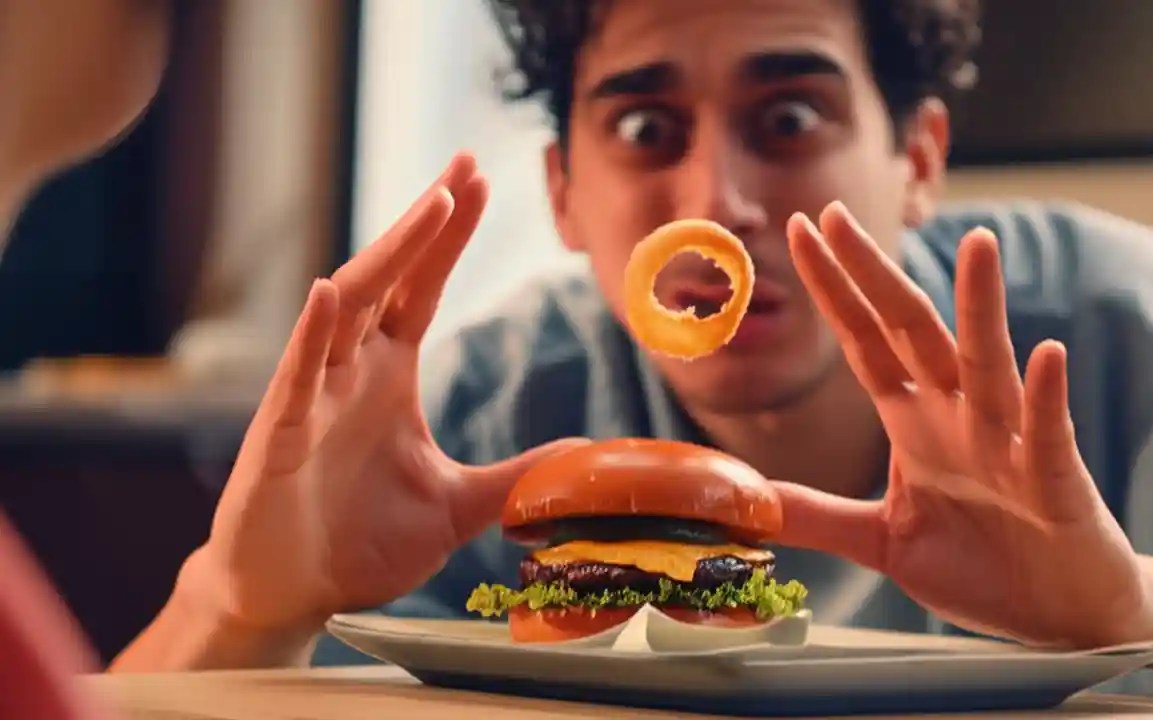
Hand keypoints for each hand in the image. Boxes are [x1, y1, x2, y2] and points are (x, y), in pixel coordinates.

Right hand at [179, 153, 584, 635]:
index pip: (424, 289)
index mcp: (388, 377)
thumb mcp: (458, 505)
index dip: (449, 238)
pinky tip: (329, 293)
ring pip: (347, 310)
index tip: (479, 181)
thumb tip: (583, 451)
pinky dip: (313, 335)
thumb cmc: (360, 542)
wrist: (292, 592)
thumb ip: (516, 473)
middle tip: (463, 165)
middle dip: (426, 222)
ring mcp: (313, 397)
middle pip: (390, 279)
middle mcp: (351, 372)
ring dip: (387, 256)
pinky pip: (297, 377)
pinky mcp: (280, 437)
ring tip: (428, 205)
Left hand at [775, 203, 1147, 648]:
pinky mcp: (1056, 485)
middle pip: (913, 333)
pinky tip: (1043, 354)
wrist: (1061, 618)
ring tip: (977, 244)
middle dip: (875, 276)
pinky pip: (1048, 434)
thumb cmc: (982, 568)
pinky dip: (1044, 397)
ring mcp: (1009, 445)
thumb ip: (822, 516)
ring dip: (982, 307)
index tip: (800, 232)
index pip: (866, 344)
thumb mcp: (884, 542)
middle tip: (840, 214)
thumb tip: (751, 499)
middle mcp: (959, 419)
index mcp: (916, 424)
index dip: (834, 291)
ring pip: (988, 364)